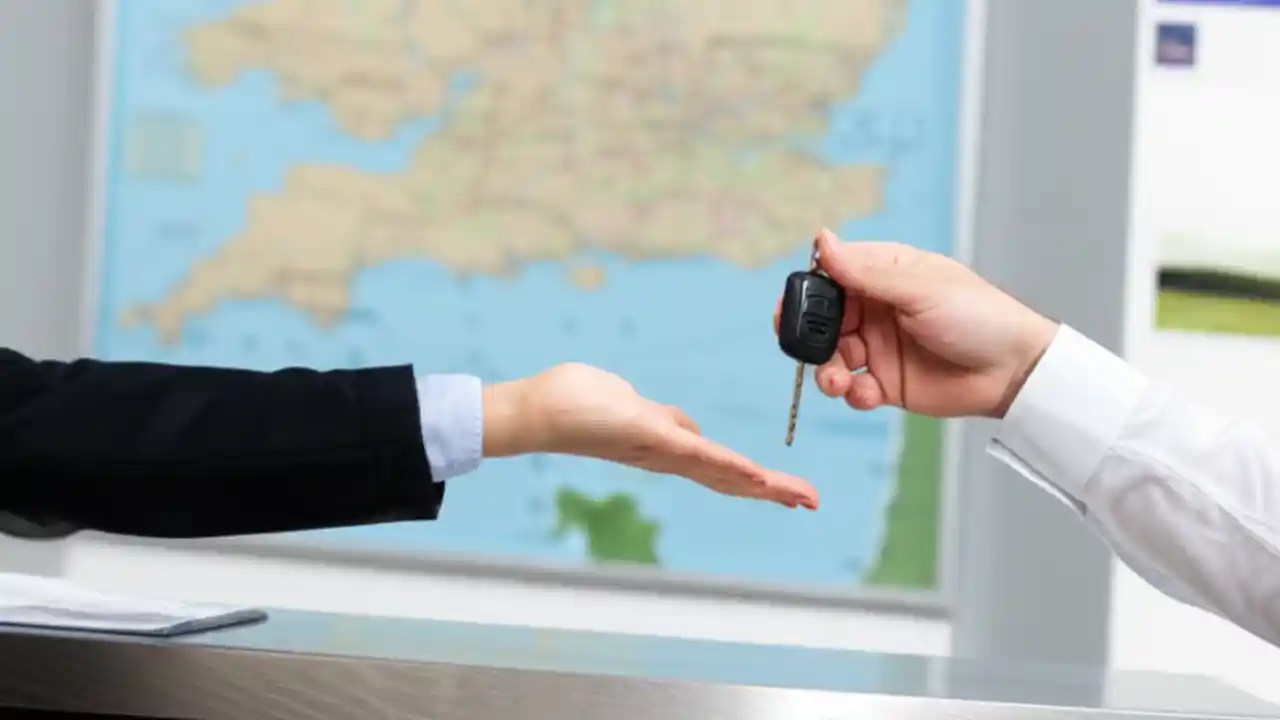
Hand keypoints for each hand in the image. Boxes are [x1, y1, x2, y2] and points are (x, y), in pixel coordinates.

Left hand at [481, 363, 817, 509]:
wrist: (537, 412)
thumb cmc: (578, 404)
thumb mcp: (634, 407)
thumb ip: (665, 420)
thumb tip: (689, 427)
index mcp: (667, 449)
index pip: (721, 468)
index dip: (758, 481)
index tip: (794, 493)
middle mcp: (667, 456)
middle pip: (729, 477)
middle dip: (772, 490)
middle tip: (811, 502)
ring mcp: (659, 450)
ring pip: (720, 470)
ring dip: (761, 483)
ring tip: (796, 495)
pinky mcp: (649, 437)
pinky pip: (695, 454)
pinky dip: (727, 466)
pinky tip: (753, 474)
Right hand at [775, 228, 1058, 418]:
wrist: (1014, 371)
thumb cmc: (978, 316)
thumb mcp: (919, 289)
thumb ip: (865, 272)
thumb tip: (821, 239)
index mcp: (884, 275)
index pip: (831, 276)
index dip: (807, 292)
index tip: (788, 309)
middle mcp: (876, 310)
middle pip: (823, 321)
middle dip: (808, 338)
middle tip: (800, 349)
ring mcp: (880, 348)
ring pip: (832, 358)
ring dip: (826, 370)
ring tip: (836, 381)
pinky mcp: (887, 383)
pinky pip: (853, 388)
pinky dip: (852, 393)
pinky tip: (868, 393)